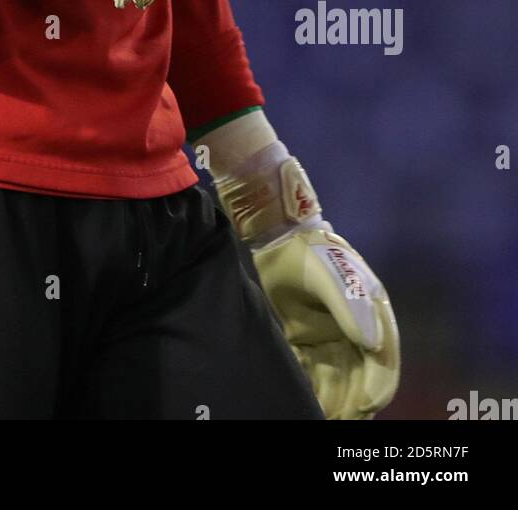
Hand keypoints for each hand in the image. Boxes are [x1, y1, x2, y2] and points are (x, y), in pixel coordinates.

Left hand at [251, 219, 399, 419]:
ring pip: (340, 378)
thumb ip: (349, 309)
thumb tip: (373, 347)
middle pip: (363, 375)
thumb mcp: (330, 277)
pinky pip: (315, 371)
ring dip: (338, 400)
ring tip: (329, 419)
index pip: (383, 359)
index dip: (378, 385)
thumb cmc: (310, 253)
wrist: (278, 238)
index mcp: (372, 314)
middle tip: (346, 422)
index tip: (366, 405)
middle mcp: (356, 330)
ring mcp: (332, 336)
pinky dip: (316, 389)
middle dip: (358, 401)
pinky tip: (311, 404)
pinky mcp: (307, 339)